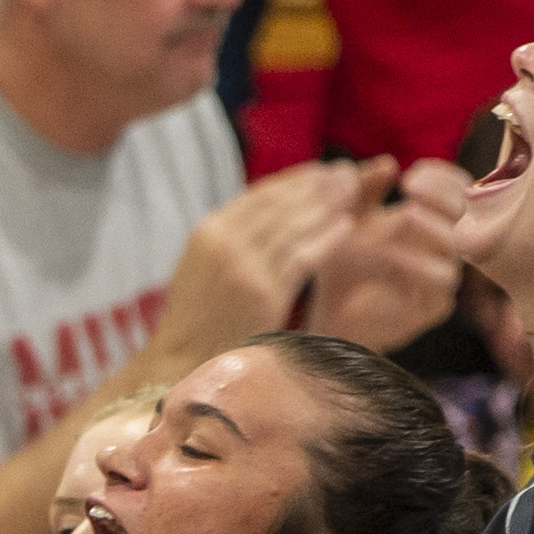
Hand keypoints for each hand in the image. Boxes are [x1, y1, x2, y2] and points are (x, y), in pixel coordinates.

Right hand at [148, 160, 371, 368]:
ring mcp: (245, 267)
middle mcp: (225, 242)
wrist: (179, 363)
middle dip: (317, 185)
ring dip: (328, 204)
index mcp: (208, 230)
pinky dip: (327, 239)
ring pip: (295, 226)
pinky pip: (303, 258)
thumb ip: (233, 239)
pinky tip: (347, 226)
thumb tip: (271, 216)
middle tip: (347, 173)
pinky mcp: (264, 294)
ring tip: (354, 190)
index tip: (320, 170)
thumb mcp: (204, 266)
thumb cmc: (197, 320)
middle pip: (281, 204)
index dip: (294, 179)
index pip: (259, 194)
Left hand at [309, 157, 465, 350]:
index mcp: (437, 223)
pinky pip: (439, 282)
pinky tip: (394, 253)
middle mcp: (448, 250)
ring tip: (407, 213)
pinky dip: (417, 263)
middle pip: (469, 216)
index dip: (443, 179)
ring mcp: (445, 280)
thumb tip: (389, 163)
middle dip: (442, 196)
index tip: (413, 172)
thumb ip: (365, 188)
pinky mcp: (433, 308)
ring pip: (459, 249)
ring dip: (434, 226)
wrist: (330, 310)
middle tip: (411, 186)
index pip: (461, 193)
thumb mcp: (350, 215)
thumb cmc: (343, 260)